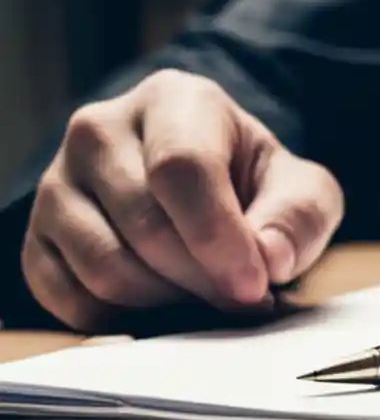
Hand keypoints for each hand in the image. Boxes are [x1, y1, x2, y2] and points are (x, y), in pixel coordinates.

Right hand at [22, 69, 343, 330]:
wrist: (211, 198)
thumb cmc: (258, 191)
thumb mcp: (302, 193)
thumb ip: (297, 219)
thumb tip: (267, 257)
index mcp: (174, 100)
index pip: (181, 168)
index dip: (219, 238)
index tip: (254, 284)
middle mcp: (100, 130)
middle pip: (144, 225)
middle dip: (203, 278)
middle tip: (241, 299)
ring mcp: (58, 184)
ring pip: (103, 266)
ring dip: (166, 301)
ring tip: (205, 296)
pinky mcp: (37, 238)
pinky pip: (68, 297)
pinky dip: (122, 319)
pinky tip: (162, 306)